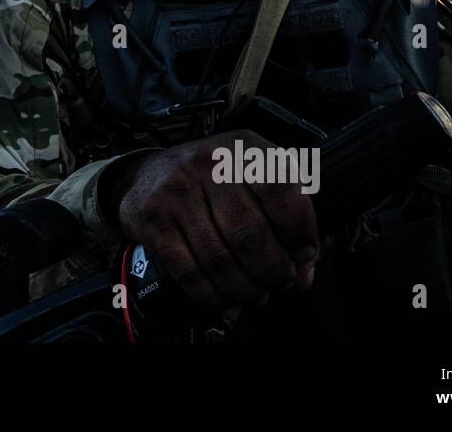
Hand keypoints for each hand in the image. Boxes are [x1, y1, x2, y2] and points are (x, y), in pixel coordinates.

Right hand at [115, 130, 318, 315]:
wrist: (147, 176)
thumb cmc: (214, 181)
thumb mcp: (254, 177)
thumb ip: (287, 217)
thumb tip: (304, 275)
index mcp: (242, 147)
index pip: (281, 188)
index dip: (300, 230)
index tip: (304, 255)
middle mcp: (208, 163)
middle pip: (250, 234)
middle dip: (273, 271)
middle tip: (280, 283)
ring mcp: (177, 191)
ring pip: (220, 260)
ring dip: (246, 289)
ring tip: (256, 294)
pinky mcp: (154, 220)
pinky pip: (190, 273)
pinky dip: (214, 298)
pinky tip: (227, 304)